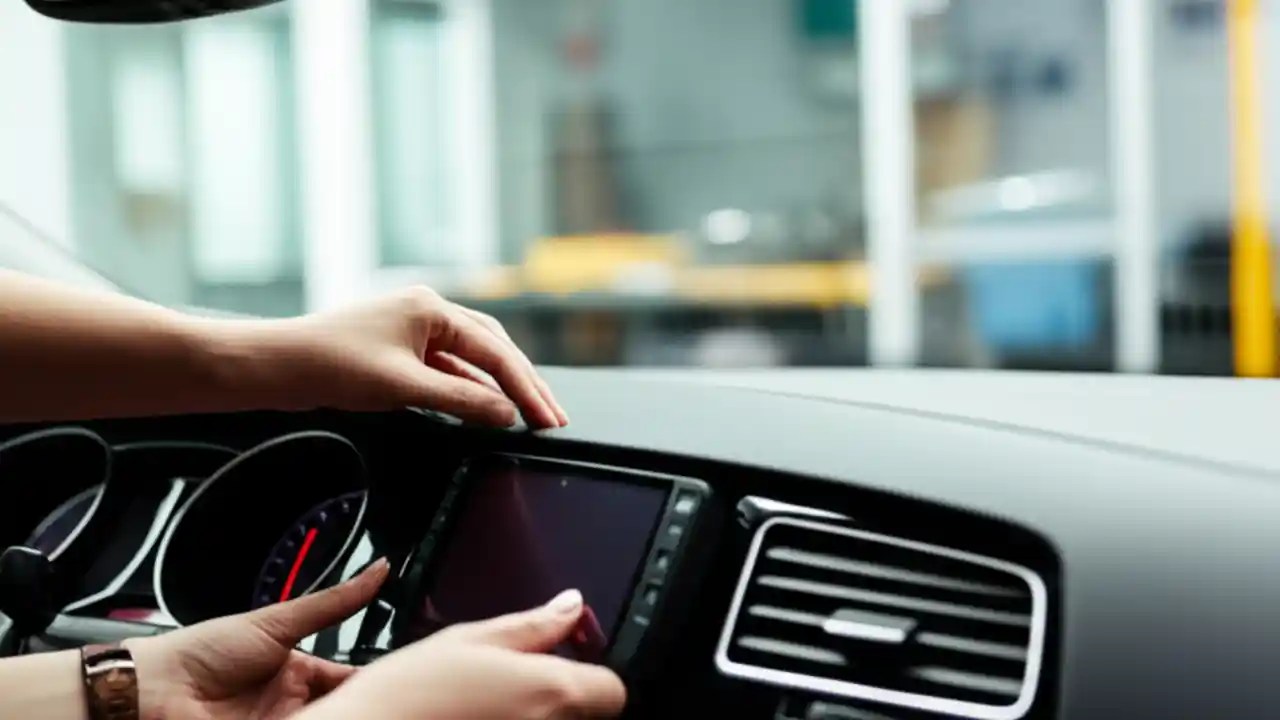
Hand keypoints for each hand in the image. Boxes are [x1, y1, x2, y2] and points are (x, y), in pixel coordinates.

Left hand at [124, 560, 389, 719]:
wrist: (153, 692)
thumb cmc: (203, 652)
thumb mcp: (278, 623)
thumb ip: (333, 603)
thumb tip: (379, 571)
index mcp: (299, 673)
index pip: (350, 680)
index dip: (376, 681)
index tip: (404, 680)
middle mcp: (294, 706)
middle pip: (345, 707)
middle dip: (366, 705)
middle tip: (393, 701)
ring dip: (344, 715)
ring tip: (367, 710)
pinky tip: (336, 718)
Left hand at [251, 287, 566, 427]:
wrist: (275, 366)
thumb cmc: (328, 364)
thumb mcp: (403, 388)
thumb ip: (461, 402)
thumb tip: (505, 413)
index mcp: (432, 308)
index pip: (495, 351)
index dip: (526, 388)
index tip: (548, 416)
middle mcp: (427, 313)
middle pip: (492, 350)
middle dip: (523, 385)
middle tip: (552, 416)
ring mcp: (414, 332)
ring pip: (472, 361)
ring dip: (498, 388)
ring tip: (528, 415)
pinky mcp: (401, 353)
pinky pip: (448, 371)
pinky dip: (469, 392)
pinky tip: (485, 411)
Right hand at [303, 589, 626, 719]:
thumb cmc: (406, 698)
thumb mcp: (467, 640)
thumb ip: (531, 625)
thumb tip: (571, 605)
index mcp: (552, 692)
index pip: (612, 690)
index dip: (590, 675)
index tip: (562, 665)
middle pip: (583, 714)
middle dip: (554, 698)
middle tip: (505, 688)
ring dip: (529, 716)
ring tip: (479, 710)